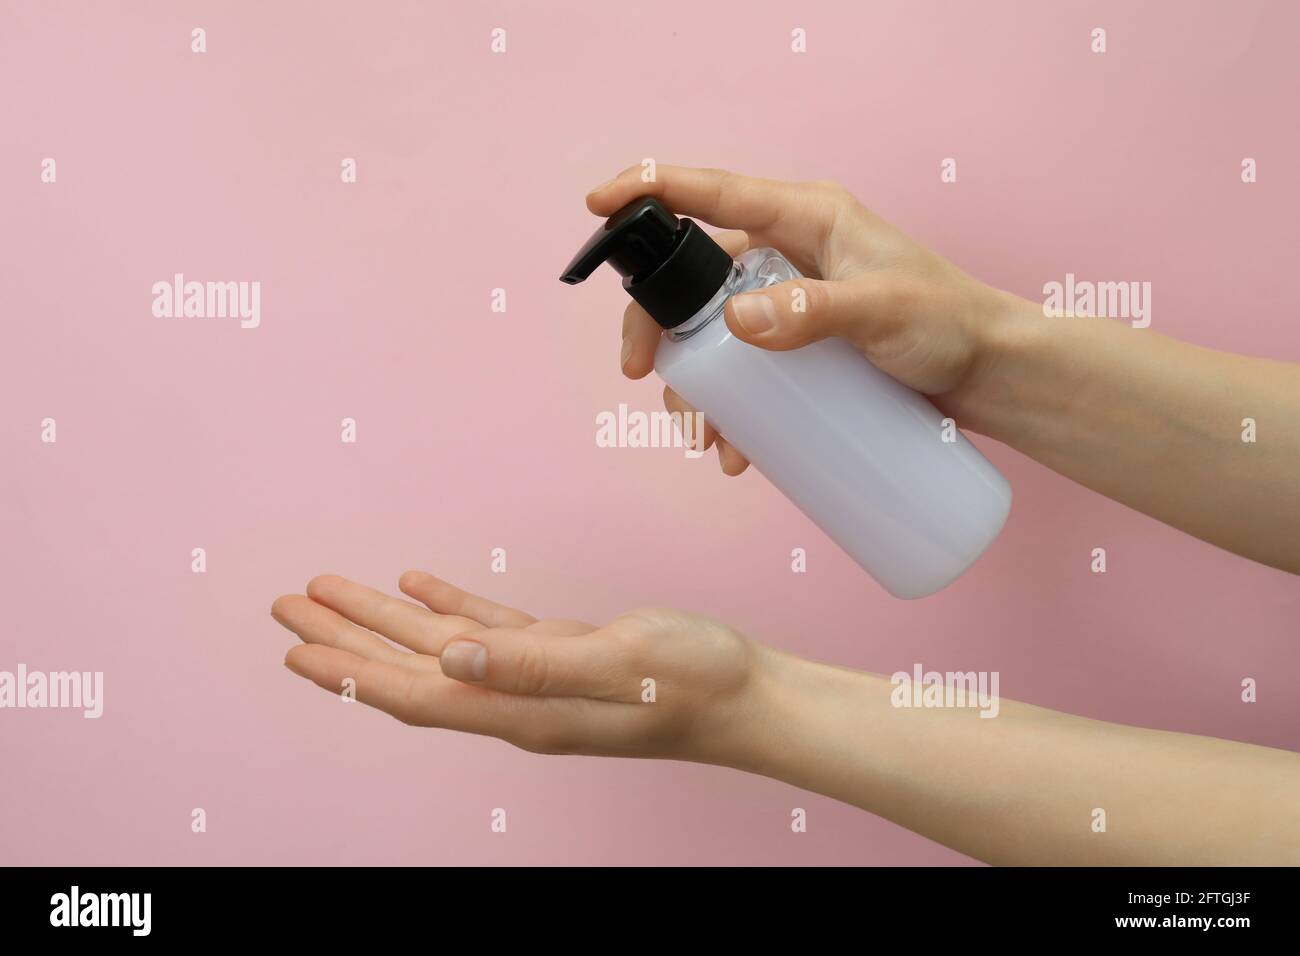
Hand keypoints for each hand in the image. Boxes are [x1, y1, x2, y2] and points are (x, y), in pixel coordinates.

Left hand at [271, 572, 763, 761]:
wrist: (745, 696)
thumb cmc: (695, 682)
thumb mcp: (620, 663)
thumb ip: (535, 663)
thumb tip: (452, 659)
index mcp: (523, 709)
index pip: (417, 694)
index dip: (352, 673)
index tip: (296, 652)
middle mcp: (517, 699)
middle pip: (412, 670)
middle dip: (347, 640)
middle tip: (288, 608)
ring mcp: (536, 678)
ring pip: (441, 647)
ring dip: (383, 620)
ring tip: (330, 592)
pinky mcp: (559, 655)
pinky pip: (487, 630)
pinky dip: (447, 607)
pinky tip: (418, 588)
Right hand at [589, 165, 1033, 472]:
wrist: (991, 373)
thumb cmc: (950, 325)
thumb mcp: (883, 312)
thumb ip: (812, 312)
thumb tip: (735, 322)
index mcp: (805, 218)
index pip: (713, 191)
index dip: (651, 191)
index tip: (598, 204)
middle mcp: (790, 251)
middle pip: (695, 275)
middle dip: (660, 325)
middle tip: (642, 372)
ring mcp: (793, 298)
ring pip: (713, 330)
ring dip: (695, 381)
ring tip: (704, 436)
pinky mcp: (801, 344)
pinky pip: (745, 367)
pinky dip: (730, 405)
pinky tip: (735, 447)